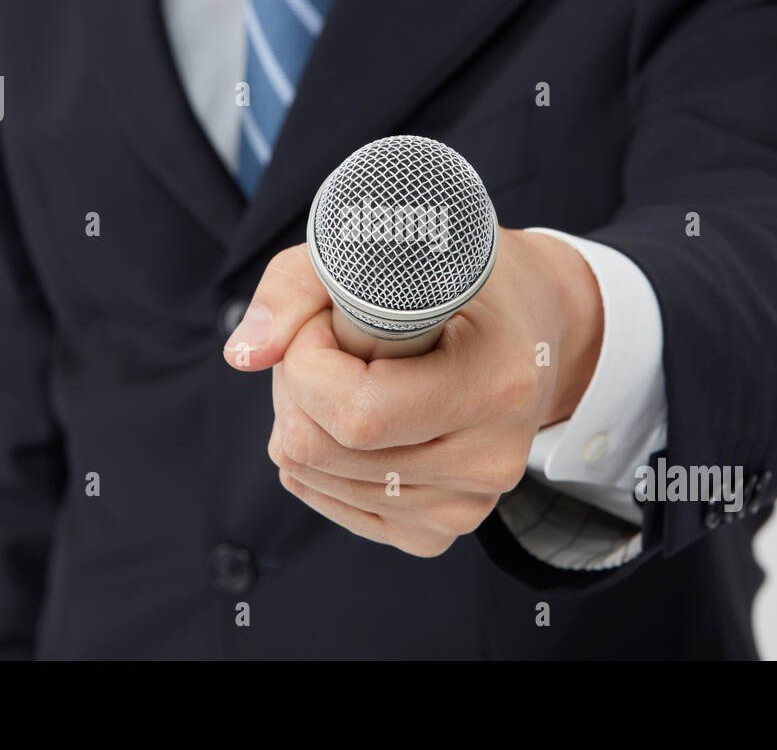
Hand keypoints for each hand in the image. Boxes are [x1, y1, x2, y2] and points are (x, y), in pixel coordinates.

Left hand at [223, 228, 602, 556]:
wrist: (532, 326)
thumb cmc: (457, 274)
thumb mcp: (390, 244)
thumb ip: (300, 285)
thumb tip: (243, 356)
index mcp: (497, 384)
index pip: (357, 413)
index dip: (308, 360)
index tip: (327, 316)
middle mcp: (490, 460)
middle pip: (322, 449)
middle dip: (297, 384)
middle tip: (330, 338)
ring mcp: (465, 506)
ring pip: (313, 475)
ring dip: (303, 414)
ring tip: (351, 370)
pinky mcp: (435, 532)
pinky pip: (326, 499)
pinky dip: (316, 453)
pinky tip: (354, 413)